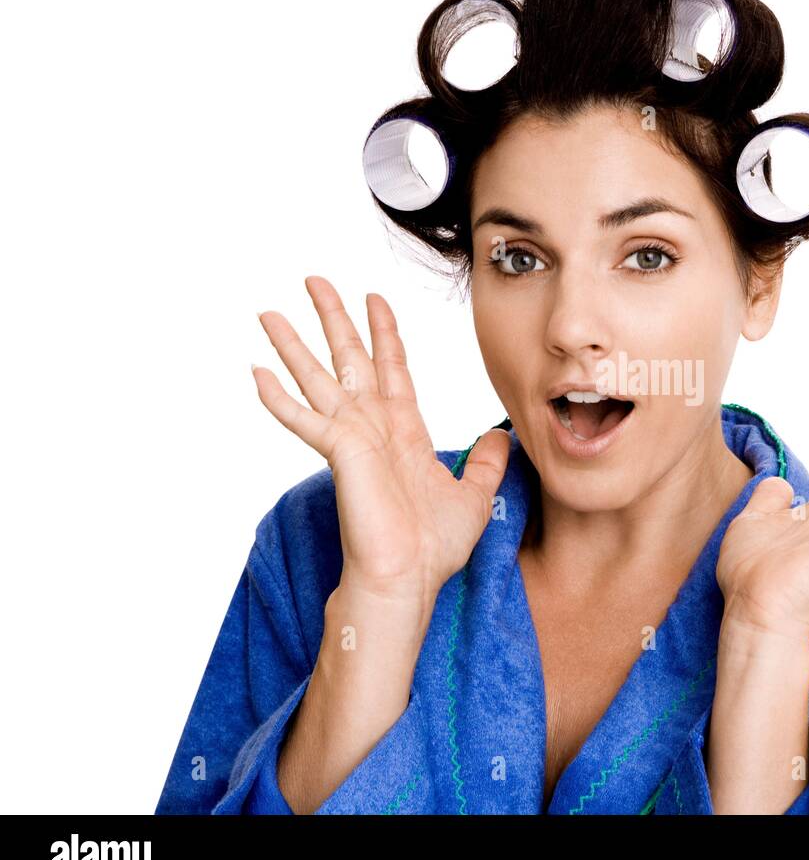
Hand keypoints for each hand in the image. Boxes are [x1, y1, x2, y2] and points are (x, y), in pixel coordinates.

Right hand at [251, 276, 508, 607]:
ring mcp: (352, 439)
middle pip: (350, 359)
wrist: (410, 578)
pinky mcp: (340, 454)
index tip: (374, 299)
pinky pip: (304, 419)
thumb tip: (501, 435)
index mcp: (403, 432)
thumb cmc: (435, 547)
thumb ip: (486, 462)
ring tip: (268, 313)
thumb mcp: (476, 495)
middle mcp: (373, 428)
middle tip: (313, 280)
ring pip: (319, 379)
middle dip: (333, 319)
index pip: (392, 369)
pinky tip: (256, 373)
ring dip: (293, 346)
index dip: (384, 333)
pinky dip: (279, 398)